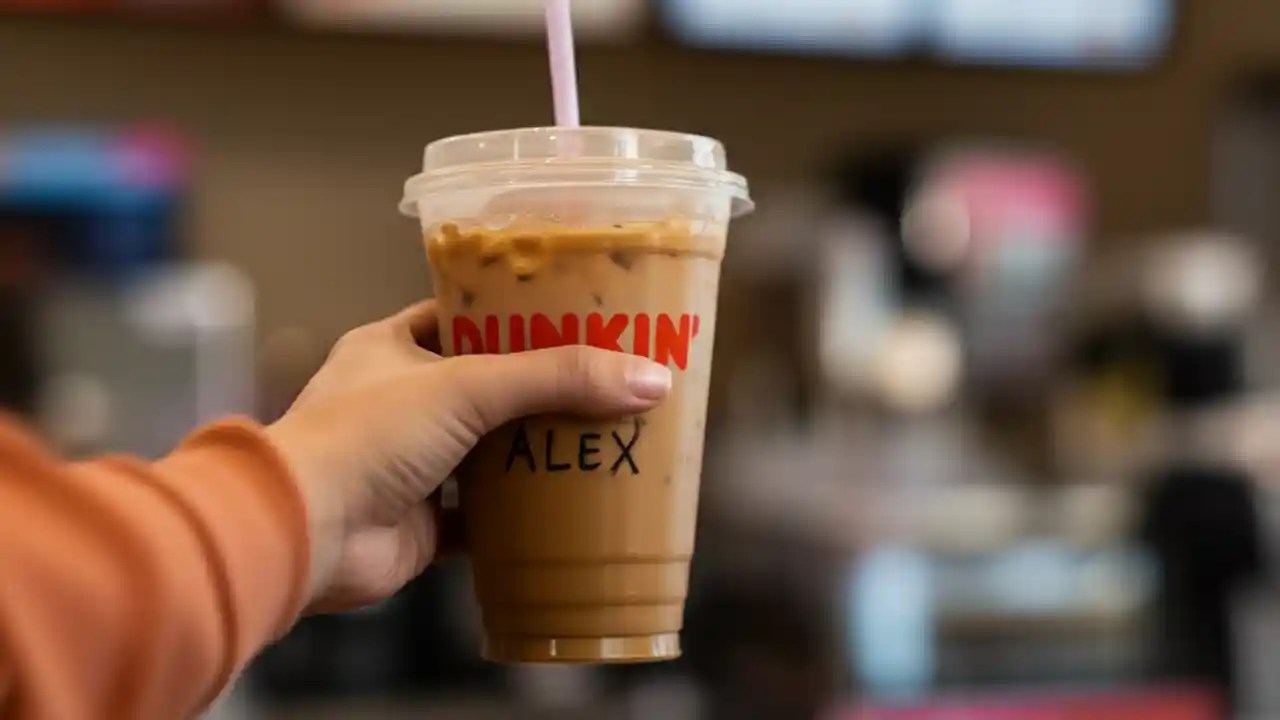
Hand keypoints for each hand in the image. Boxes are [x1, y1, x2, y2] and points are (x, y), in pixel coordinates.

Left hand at [266, 301, 671, 612]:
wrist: (305, 534)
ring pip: (485, 454)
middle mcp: (396, 404)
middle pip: (484, 390)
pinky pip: (481, 519)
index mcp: (390, 350)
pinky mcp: (418, 524)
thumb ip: (558, 377)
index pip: (461, 318)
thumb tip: (648, 377)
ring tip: (600, 442)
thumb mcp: (468, 386)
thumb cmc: (364, 438)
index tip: (575, 316)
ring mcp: (407, 467)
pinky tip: (566, 514)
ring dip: (533, 454)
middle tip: (604, 384)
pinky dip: (519, 519)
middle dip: (540, 392)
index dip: (516, 316)